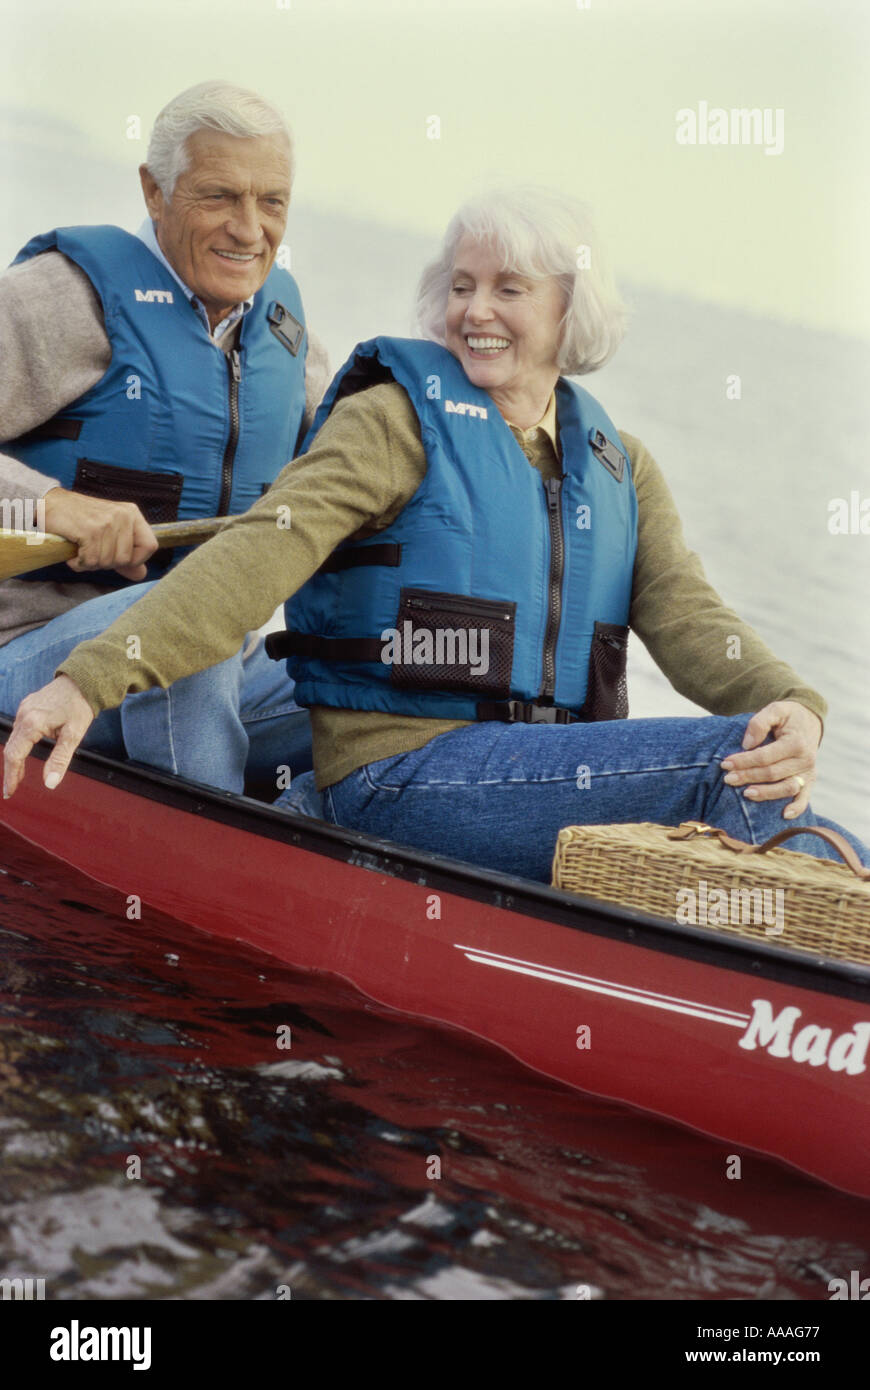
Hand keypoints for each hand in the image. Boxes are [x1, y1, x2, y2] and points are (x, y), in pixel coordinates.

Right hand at [2, 675, 94, 797]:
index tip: (10, 791)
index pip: (15, 755)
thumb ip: (60, 759)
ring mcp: (23, 709)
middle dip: (11, 770)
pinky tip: (23, 754)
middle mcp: (23, 715)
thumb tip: (50, 783)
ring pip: (13, 739)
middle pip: (10, 748)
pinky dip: (18, 745)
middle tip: (12, 789)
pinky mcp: (27, 706)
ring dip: (14, 758)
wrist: (82, 680)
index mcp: (32, 723)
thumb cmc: (80, 706)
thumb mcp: (73, 735)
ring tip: (18, 777)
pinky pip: (18, 729)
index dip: (11, 776)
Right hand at [43, 487, 157, 580]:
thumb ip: (127, 555)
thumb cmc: (80, 519)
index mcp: (132, 514)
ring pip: (106, 562)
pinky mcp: (90, 530)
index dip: (135, 560)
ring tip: (81, 549)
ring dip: (89, 563)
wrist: (51, 504)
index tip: (118, 559)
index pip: (150, 546)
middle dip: (106, 563)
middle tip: (92, 551)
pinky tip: (73, 553)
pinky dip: (79, 563)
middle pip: (125, 559)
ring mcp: (107, 522)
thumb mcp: (109, 534)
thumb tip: (141, 574)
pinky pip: (90, 560)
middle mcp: (123, 515)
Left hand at [719, 700, 821, 818]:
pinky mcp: (809, 780)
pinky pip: (805, 798)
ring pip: (786, 788)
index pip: (765, 756)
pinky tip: (784, 814)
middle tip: (728, 778)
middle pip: (772, 774)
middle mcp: (805, 759)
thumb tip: (747, 745)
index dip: (744, 761)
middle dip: (747, 777)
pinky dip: (797, 808)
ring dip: (765, 793)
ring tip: (745, 793)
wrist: (808, 720)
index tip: (726, 763)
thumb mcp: (775, 709)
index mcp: (796, 742)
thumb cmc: (787, 716)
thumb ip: (760, 722)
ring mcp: (808, 772)